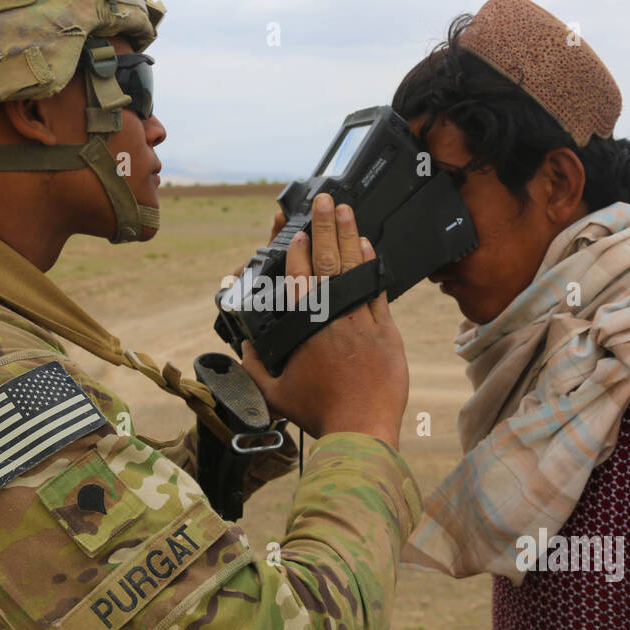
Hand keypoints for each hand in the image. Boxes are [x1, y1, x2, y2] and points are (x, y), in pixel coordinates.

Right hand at [240, 193, 407, 448]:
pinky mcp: (386, 331)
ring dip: (349, 236)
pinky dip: (372, 267)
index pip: (299, 277)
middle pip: (327, 262)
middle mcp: (332, 317)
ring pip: (354, 270)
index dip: (298, 250)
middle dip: (324, 226)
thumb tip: (243, 350)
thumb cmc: (318, 414)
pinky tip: (368, 247)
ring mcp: (361, 320)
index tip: (298, 230)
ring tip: (346, 210)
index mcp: (304, 328)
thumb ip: (255, 368)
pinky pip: (377, 291)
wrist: (361, 429)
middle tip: (325, 200)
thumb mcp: (275, 394)